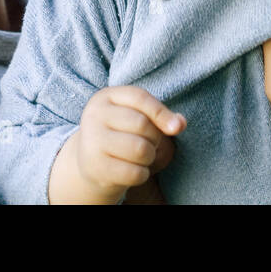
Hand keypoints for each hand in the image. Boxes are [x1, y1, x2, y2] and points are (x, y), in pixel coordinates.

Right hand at [49, 85, 184, 203]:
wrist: (90, 162)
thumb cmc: (120, 133)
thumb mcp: (135, 116)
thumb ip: (159, 115)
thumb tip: (180, 123)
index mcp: (105, 97)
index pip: (139, 97)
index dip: (161, 112)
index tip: (176, 128)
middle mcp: (94, 116)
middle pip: (142, 124)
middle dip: (155, 138)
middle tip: (150, 144)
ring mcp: (92, 142)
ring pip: (140, 149)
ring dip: (150, 157)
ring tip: (143, 157)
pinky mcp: (96, 168)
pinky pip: (134, 173)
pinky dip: (142, 174)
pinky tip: (134, 170)